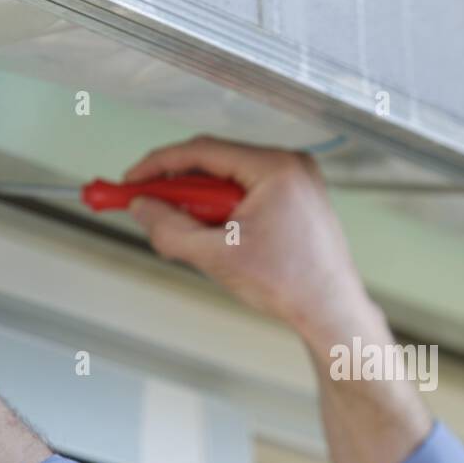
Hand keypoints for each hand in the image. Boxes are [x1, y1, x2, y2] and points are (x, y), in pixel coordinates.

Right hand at [124, 135, 369, 342]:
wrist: (331, 311)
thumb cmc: (291, 285)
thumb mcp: (216, 256)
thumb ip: (170, 229)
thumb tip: (141, 209)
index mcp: (276, 168)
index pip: (202, 151)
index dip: (159, 165)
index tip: (132, 179)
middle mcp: (292, 164)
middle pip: (217, 162)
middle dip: (180, 187)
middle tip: (147, 206)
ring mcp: (300, 180)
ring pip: (233, 180)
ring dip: (204, 202)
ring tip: (191, 234)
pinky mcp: (301, 198)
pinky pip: (252, 192)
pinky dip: (227, 210)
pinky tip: (219, 236)